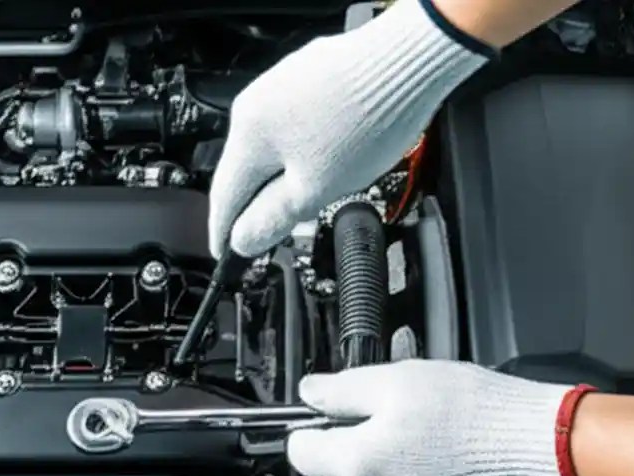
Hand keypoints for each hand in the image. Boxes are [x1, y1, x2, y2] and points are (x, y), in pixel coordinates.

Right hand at [208, 0, 489, 257]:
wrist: (410, 63)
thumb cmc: (366, 118)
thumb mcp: (315, 189)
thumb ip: (274, 218)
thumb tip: (246, 238)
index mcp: (249, 133)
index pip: (224, 196)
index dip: (224, 234)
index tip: (225, 255)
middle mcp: (259, 102)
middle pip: (247, 170)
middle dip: (255, 205)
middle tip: (262, 238)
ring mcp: (285, 84)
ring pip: (274, 147)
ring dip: (281, 178)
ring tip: (301, 204)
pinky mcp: (313, 77)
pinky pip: (296, 126)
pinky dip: (303, 152)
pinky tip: (325, 163)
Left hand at [287, 360, 585, 475]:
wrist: (530, 442)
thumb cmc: (471, 411)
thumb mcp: (393, 380)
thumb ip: (340, 389)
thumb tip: (309, 392)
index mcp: (358, 465)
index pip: (299, 451)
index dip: (306, 422)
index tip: (324, 406)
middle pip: (335, 463)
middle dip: (350, 431)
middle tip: (383, 401)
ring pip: (369, 473)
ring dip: (381, 445)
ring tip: (417, 417)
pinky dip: (408, 462)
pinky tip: (435, 438)